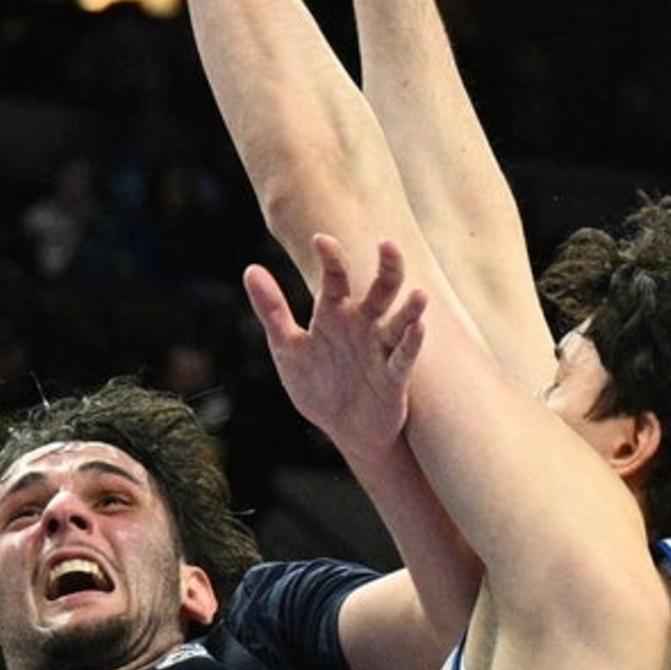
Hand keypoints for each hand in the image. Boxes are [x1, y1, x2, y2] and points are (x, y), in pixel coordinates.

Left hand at [243, 235, 426, 464]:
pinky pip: (404, 358)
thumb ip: (272, 310)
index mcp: (335, 313)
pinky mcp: (393, 378)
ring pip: (400, 322)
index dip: (331, 257)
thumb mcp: (287, 347)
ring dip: (411, 309)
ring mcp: (381, 349)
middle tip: (388, 244)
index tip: (321, 239)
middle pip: (382, 289)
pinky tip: (418, 328)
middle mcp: (364, 325)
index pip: (336, 278)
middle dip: (389, 267)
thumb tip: (251, 268)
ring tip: (419, 294)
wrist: (341, 430)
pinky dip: (411, 344)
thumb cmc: (317, 385)